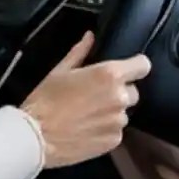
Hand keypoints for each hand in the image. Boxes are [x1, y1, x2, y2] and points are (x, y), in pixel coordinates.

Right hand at [19, 31, 151, 168]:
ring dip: (111, 112)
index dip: (135, 66)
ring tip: (88, 115)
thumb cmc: (45, 100)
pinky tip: (87, 129)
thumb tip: (90, 36)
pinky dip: (106, 130)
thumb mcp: (61, 70)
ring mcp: (118, 122)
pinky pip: (116, 131)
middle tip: (96, 95)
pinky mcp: (114, 141)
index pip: (143, 65)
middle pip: (132, 91)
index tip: (126, 70)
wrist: (36, 137)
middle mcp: (120, 97)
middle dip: (119, 91)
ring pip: (123, 112)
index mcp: (110, 75)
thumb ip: (80, 51)